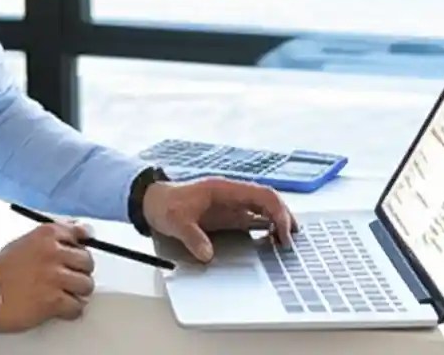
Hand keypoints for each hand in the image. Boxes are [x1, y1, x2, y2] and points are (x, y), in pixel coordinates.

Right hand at [0, 221, 94, 332]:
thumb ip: (52, 238)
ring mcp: (55, 277)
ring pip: (86, 285)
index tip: (81, 251)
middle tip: (68, 278)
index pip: (80, 233)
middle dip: (79, 271)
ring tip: (63, 294)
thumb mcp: (25, 242)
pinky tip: (60, 308)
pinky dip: (71, 310)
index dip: (80, 246)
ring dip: (77, 292)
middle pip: (87, 262)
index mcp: (47, 235)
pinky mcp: (54, 300)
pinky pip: (77, 306)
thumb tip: (80, 233)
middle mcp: (54, 253)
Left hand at [142, 177, 298, 262]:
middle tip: (291, 239)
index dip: (277, 211)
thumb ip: (193, 237)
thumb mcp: (176, 221)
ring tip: (287, 241)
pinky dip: (266, 228)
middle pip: (268, 200)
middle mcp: (233, 194)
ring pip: (264, 209)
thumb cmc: (165, 204)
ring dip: (278, 221)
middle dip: (284, 216)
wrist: (152, 202)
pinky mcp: (228, 216)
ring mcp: (232, 205)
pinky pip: (253, 219)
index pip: (261, 194)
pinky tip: (271, 240)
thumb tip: (208, 255)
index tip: (282, 231)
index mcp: (225, 188)